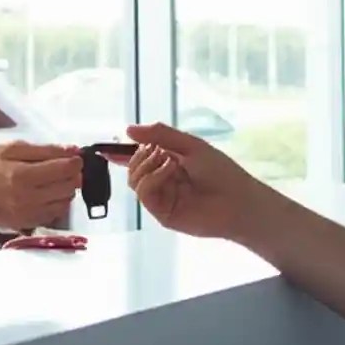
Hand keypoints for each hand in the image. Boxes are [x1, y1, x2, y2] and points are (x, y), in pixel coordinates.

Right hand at [0, 141, 82, 229]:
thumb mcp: (12, 148)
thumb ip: (45, 150)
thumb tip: (73, 150)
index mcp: (23, 176)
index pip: (65, 170)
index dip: (76, 161)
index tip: (75, 156)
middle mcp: (27, 199)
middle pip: (68, 187)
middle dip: (73, 175)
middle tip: (65, 166)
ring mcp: (26, 214)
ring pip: (64, 203)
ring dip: (66, 190)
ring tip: (54, 179)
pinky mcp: (24, 224)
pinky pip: (52, 215)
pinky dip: (56, 203)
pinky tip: (46, 193)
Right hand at [121, 123, 276, 240]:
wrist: (238, 200)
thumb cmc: (220, 171)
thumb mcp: (190, 145)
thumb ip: (160, 134)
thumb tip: (128, 129)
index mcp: (169, 165)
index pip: (139, 159)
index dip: (122, 154)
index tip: (106, 148)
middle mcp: (162, 183)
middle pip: (133, 169)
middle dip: (138, 156)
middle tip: (156, 150)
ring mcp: (161, 200)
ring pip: (134, 181)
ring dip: (145, 165)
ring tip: (168, 160)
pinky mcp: (162, 214)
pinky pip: (144, 193)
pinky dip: (152, 178)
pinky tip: (170, 171)